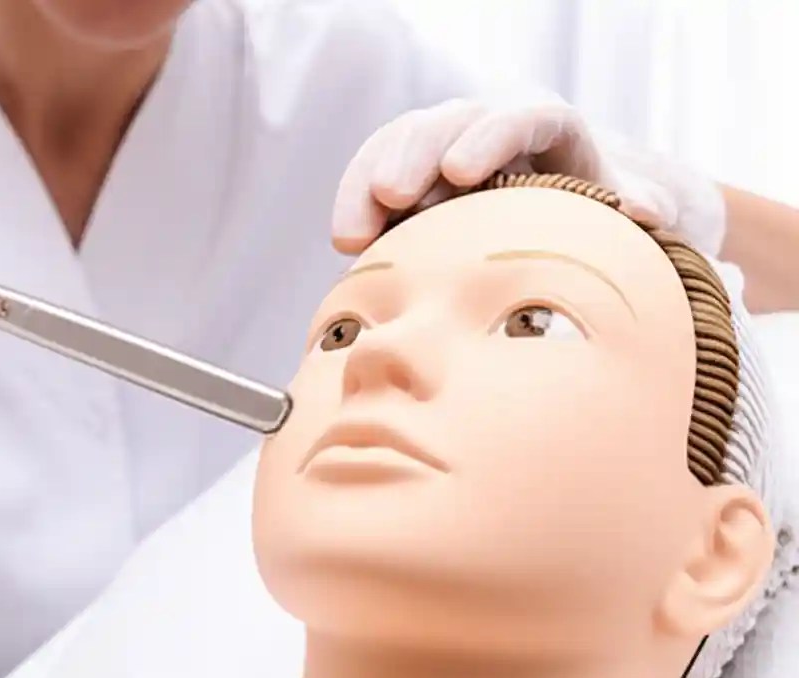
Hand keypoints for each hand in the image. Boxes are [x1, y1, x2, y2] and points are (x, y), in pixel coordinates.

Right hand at [330, 95, 716, 254]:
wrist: (571, 212)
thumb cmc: (606, 209)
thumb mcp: (632, 206)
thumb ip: (642, 205)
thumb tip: (646, 210)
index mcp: (548, 126)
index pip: (520, 117)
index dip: (489, 138)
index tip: (461, 172)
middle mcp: (491, 126)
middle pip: (447, 123)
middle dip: (414, 156)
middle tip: (392, 196)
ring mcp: (446, 146)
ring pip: (400, 144)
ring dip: (368, 185)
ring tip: (351, 238)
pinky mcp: (415, 176)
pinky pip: (376, 174)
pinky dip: (357, 203)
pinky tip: (346, 244)